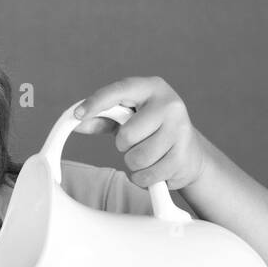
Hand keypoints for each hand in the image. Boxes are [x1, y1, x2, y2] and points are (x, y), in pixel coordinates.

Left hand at [73, 76, 208, 190]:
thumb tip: (77, 123)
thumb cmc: (152, 130)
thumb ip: (103, 119)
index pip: (119, 90)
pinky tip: (155, 168)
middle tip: (136, 142)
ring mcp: (180, 130)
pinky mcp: (183, 156)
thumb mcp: (129, 118)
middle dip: (124, 145)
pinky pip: (147, 175)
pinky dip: (143, 178)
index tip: (78, 114)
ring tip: (147, 155)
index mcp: (152, 88)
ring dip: (134, 164)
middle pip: (127, 135)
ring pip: (137, 158)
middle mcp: (169, 105)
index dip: (96, 102)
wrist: (190, 152)